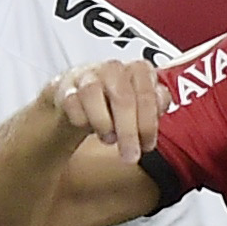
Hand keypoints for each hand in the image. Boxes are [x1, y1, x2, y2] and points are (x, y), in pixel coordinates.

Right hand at [38, 58, 166, 160]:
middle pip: (123, 96)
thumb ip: (157, 103)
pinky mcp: (64, 88)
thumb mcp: (141, 104)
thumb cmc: (114, 101)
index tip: (147, 146)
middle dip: (128, 132)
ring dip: (103, 123)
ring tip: (108, 139)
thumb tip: (162, 103)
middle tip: (130, 156)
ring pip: (92, 93)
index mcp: (137, 70)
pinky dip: (80, 119)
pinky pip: (70, 102)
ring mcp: (87, 76)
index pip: (147, 92)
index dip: (148, 123)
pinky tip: (86, 127)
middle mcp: (112, 69)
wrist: (76, 98)